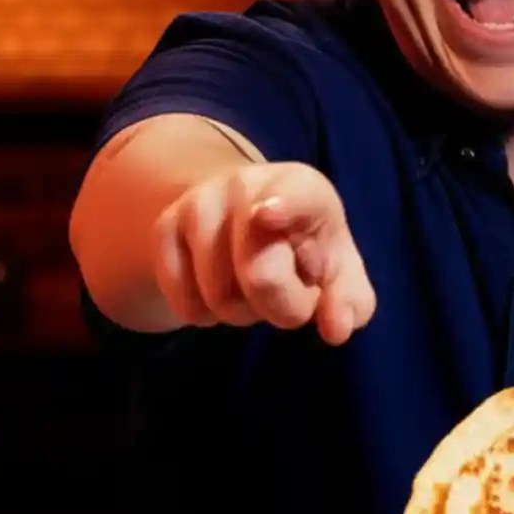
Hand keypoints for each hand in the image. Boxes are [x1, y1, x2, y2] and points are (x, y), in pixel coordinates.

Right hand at [153, 162, 375, 345]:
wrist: (246, 212)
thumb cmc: (306, 248)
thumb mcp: (339, 271)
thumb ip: (349, 302)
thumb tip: (336, 329)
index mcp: (302, 187)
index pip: (294, 197)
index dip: (283, 209)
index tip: (266, 216)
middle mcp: (246, 184)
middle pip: (259, 275)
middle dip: (281, 306)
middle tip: (290, 294)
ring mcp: (200, 202)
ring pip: (218, 296)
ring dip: (243, 312)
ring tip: (253, 287)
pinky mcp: (164, 226)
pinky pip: (184, 302)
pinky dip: (206, 315)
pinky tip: (220, 290)